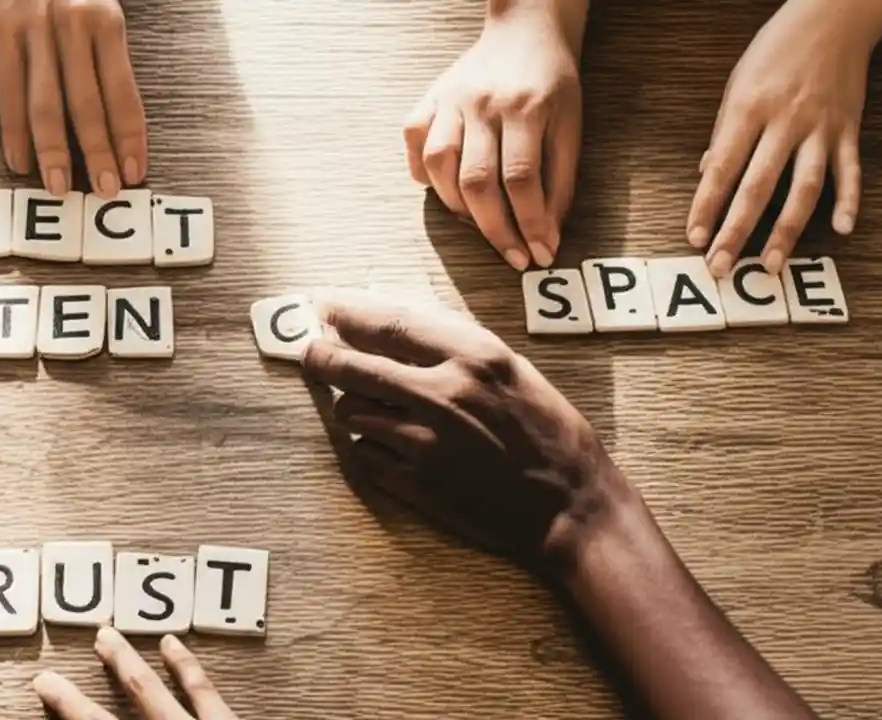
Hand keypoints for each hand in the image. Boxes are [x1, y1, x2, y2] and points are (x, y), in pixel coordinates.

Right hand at [0, 0, 146, 197]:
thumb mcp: (99, 12)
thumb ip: (107, 60)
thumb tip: (121, 128)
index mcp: (106, 22)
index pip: (123, 93)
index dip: (129, 138)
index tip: (134, 172)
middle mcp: (72, 24)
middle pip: (87, 104)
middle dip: (97, 152)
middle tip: (105, 190)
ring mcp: (34, 27)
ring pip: (46, 103)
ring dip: (53, 151)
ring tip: (59, 187)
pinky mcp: (1, 30)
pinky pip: (9, 91)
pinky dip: (14, 131)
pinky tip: (20, 161)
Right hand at [34, 627, 236, 719]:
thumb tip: (100, 717)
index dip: (68, 706)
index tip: (45, 685)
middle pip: (122, 700)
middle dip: (89, 686)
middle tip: (66, 665)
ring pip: (154, 689)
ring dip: (128, 662)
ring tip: (110, 639)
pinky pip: (205, 692)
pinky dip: (185, 666)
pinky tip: (173, 645)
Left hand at [301, 291, 632, 564]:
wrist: (570, 506)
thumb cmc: (547, 432)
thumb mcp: (510, 369)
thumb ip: (454, 343)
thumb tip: (395, 317)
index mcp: (473, 356)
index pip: (388, 322)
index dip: (346, 312)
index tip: (322, 306)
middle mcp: (444, 394)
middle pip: (351, 366)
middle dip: (319, 357)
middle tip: (311, 353)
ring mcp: (426, 442)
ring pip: (350, 411)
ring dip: (351, 406)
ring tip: (371, 408)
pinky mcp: (417, 484)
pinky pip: (363, 455)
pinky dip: (367, 448)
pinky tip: (388, 446)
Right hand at [403, 1, 585, 270]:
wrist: (526, 32)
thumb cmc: (552, 84)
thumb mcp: (571, 126)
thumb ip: (560, 179)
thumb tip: (548, 233)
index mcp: (526, 108)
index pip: (522, 179)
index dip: (531, 224)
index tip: (540, 253)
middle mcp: (483, 104)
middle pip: (478, 181)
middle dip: (495, 230)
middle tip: (512, 256)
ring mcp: (451, 100)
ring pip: (440, 166)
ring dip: (458, 207)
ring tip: (479, 222)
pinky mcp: (430, 99)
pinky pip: (414, 140)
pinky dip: (422, 171)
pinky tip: (442, 188)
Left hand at [688, 0, 881, 276]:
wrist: (831, 17)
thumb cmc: (774, 52)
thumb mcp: (736, 86)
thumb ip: (723, 134)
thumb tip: (707, 176)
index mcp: (748, 109)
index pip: (721, 168)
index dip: (706, 206)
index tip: (695, 238)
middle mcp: (785, 121)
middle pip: (759, 186)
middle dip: (737, 230)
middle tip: (721, 266)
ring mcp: (820, 127)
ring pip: (804, 187)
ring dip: (787, 229)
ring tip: (771, 264)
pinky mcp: (848, 129)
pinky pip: (850, 170)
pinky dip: (848, 200)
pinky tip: (841, 228)